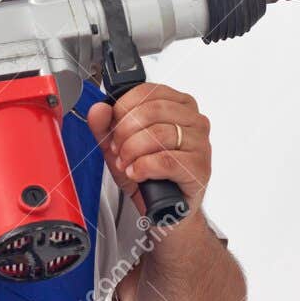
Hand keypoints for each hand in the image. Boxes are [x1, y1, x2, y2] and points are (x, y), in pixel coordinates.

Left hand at [86, 82, 211, 222]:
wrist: (165, 209)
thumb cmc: (149, 175)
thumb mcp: (119, 147)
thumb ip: (105, 127)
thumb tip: (99, 109)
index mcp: (178, 105)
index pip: (147, 91)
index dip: (122, 109)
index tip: (113, 128)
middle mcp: (193, 120)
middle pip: (151, 111)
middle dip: (125, 132)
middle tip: (118, 150)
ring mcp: (200, 143)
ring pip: (158, 134)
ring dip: (132, 152)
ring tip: (127, 164)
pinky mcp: (200, 167)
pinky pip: (166, 161)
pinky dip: (144, 167)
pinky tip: (138, 173)